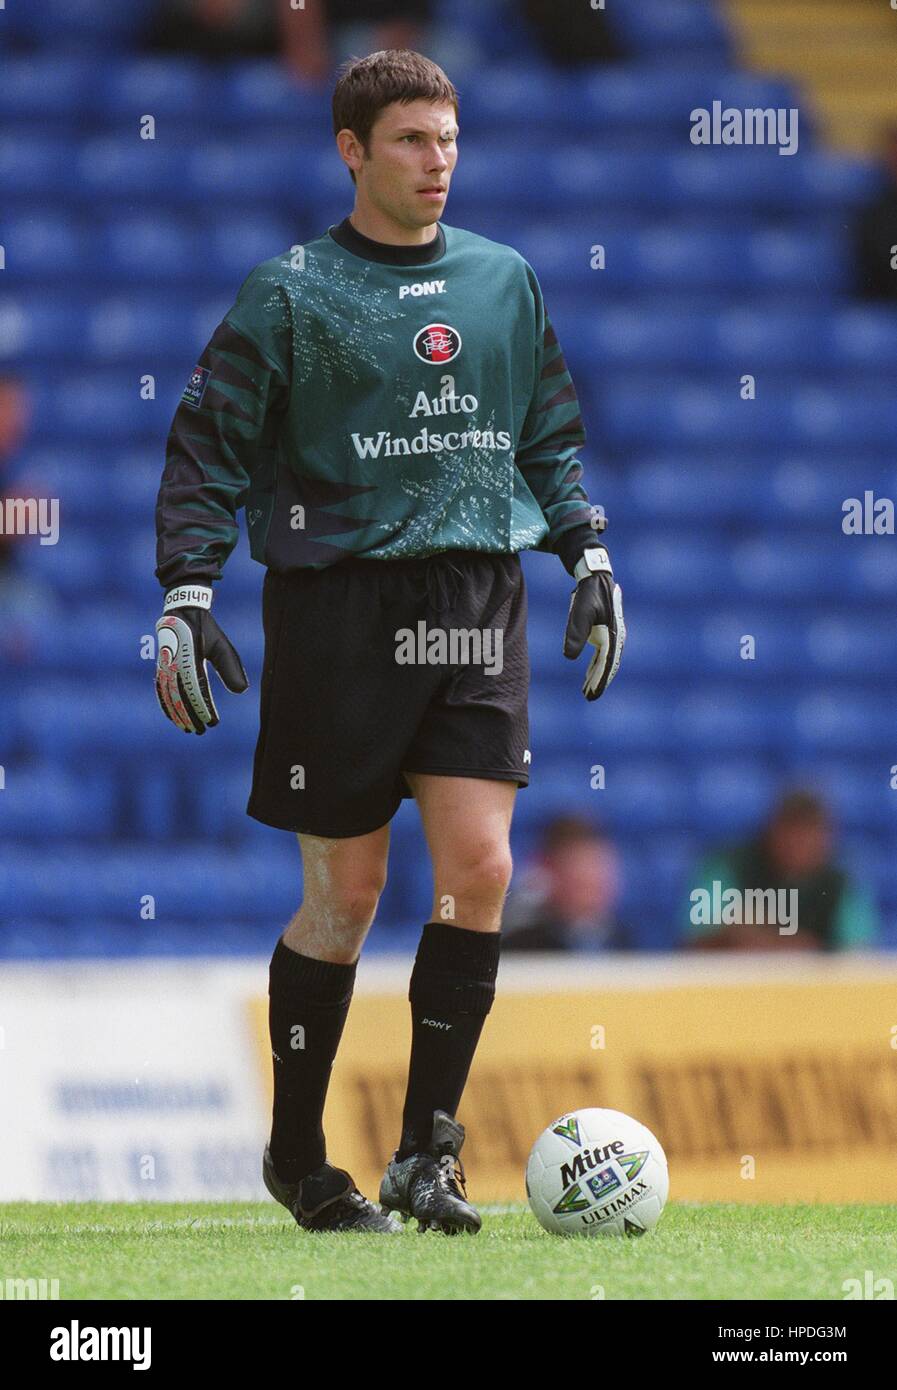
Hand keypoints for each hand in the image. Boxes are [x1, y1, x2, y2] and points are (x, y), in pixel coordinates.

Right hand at [155, 583, 247, 733]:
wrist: (182, 611)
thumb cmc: (206, 630)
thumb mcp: (222, 647)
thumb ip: (230, 669)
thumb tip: (241, 691)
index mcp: (191, 660)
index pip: (198, 691)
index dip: (204, 708)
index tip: (212, 723)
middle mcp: (175, 665)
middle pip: (182, 697)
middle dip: (191, 716)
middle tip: (201, 731)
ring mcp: (165, 666)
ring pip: (169, 696)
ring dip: (178, 714)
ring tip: (187, 728)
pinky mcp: (161, 667)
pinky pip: (160, 689)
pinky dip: (166, 704)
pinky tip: (172, 716)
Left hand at [563, 547, 624, 699]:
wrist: (596, 579)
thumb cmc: (588, 596)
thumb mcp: (580, 613)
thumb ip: (576, 634)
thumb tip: (569, 657)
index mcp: (612, 635)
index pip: (606, 663)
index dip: (599, 680)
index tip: (592, 694)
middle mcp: (615, 638)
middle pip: (608, 665)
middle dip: (599, 682)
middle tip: (589, 698)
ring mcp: (611, 636)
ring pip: (605, 662)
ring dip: (597, 676)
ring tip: (587, 692)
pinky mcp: (604, 634)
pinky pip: (602, 655)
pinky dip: (595, 666)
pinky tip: (588, 675)